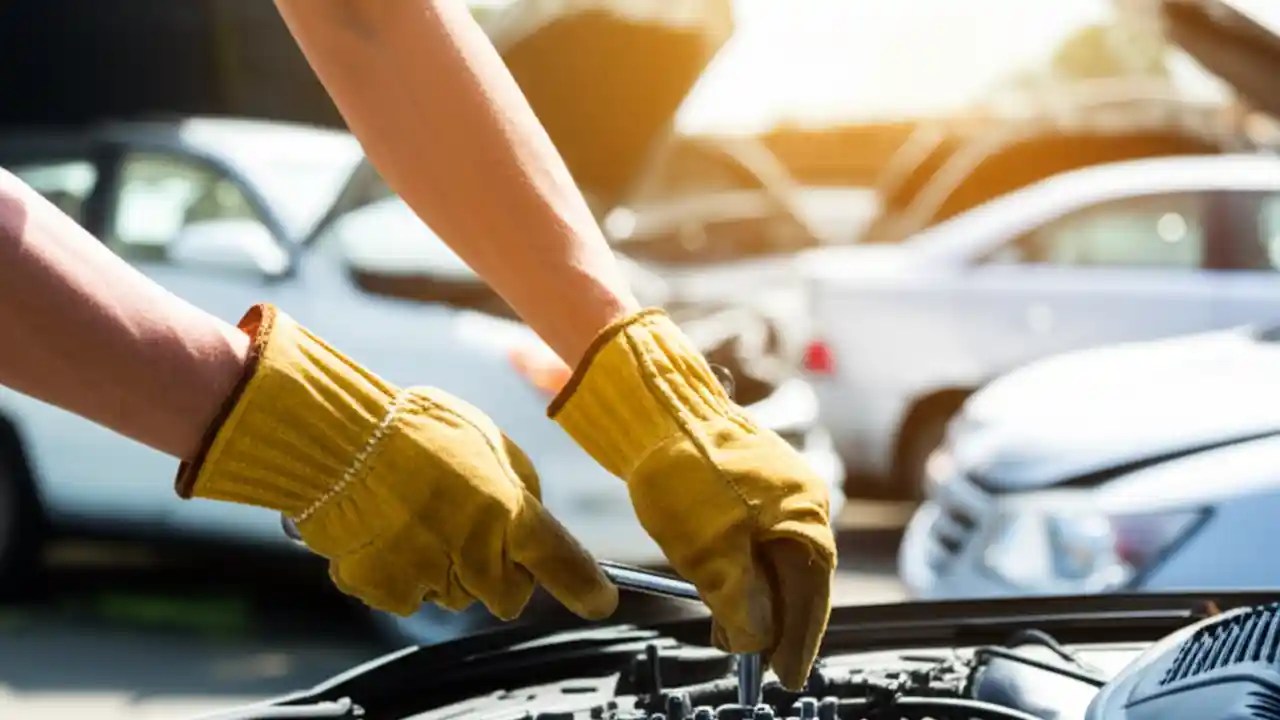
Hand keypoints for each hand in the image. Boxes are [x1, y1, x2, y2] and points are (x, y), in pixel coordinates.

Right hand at [176, 304, 617, 621]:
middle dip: (496, 570)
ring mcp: (430, 579)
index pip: (563, 565)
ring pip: (454, 594)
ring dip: (445, 566)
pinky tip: (387, 529)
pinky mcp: (386, 591)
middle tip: (467, 525)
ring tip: (416, 513)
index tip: (598, 600)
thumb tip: (528, 511)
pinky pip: (407, 593)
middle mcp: (476, 556)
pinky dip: (400, 570)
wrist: (337, 441)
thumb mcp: (487, 440)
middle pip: (506, 594)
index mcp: (510, 516)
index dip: (585, 587)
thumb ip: (517, 485)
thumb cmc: (412, 428)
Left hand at [549, 309, 836, 689]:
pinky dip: (739, 566)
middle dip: (772, 621)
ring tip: (723, 626)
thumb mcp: (711, 554)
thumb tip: (757, 641)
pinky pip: (754, 534)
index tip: (785, 677)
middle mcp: (800, 497)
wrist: (654, 407)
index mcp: (804, 513)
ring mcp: (775, 485)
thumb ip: (741, 604)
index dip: (799, 640)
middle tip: (750, 658)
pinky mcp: (748, 479)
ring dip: (751, 595)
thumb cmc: (685, 471)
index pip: (813, 593)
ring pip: (772, 556)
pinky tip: (716, 583)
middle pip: (795, 576)